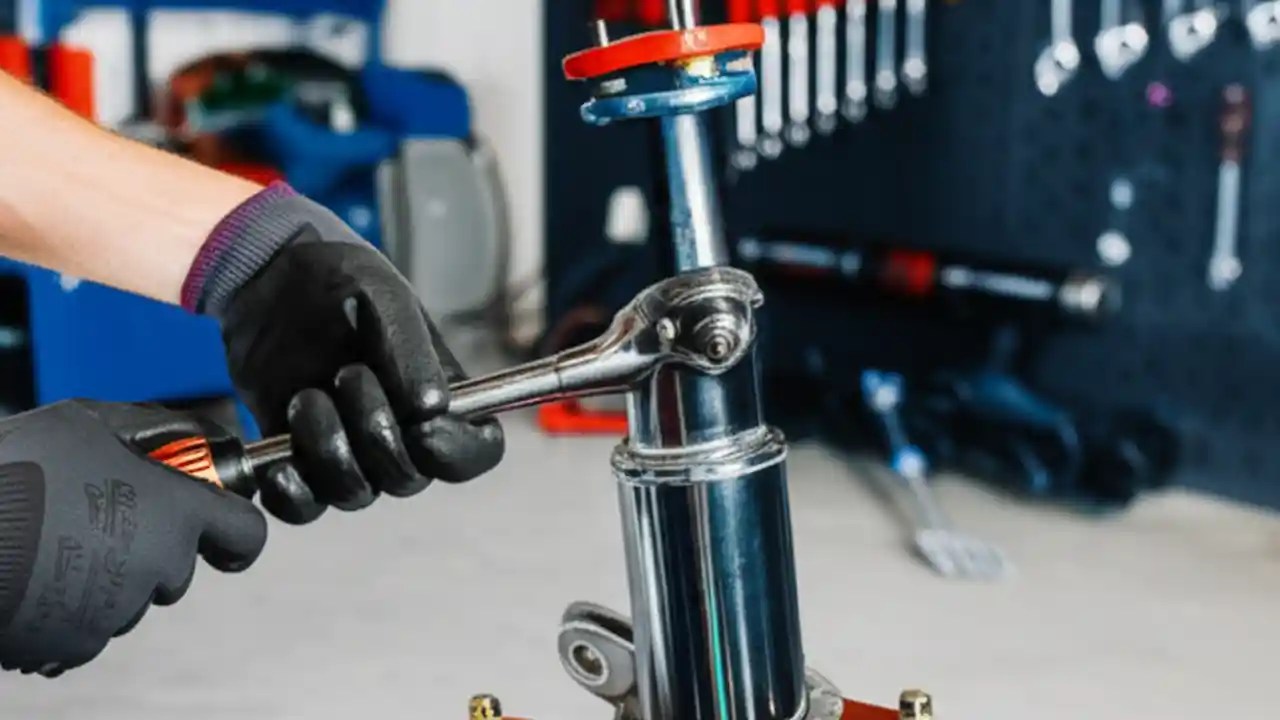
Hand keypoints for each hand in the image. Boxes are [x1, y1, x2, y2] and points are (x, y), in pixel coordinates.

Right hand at [0, 401, 265, 677]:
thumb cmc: (21, 466)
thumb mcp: (89, 422)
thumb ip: (151, 430)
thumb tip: (190, 433)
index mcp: (178, 511)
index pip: (245, 534)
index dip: (233, 532)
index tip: (217, 533)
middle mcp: (162, 565)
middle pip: (178, 568)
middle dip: (152, 552)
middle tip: (96, 523)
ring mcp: (121, 609)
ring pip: (132, 599)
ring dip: (108, 579)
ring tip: (53, 547)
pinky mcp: (78, 643)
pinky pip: (90, 628)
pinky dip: (70, 612)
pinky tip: (35, 580)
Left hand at [198, 188, 503, 524]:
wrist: (274, 281)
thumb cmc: (342, 285)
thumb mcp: (385, 300)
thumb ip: (411, 352)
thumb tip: (433, 410)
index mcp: (443, 400)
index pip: (475, 453)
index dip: (456, 451)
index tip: (424, 426)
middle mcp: (404, 438)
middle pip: (408, 477)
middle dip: (376, 432)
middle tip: (348, 374)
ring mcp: (353, 455)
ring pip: (355, 491)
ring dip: (328, 448)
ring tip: (306, 395)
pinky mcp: (302, 464)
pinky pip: (305, 507)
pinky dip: (292, 492)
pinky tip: (278, 461)